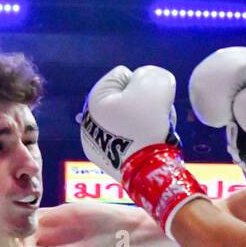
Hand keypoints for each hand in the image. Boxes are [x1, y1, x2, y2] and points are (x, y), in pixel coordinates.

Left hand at [78, 66, 205, 235]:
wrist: (148, 172)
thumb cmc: (148, 124)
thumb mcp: (156, 84)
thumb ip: (152, 74)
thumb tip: (147, 84)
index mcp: (94, 98)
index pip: (124, 76)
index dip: (143, 86)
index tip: (148, 105)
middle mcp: (89, 120)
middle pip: (126, 101)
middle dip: (144, 107)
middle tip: (155, 120)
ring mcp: (96, 143)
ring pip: (129, 121)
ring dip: (145, 124)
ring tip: (154, 135)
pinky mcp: (107, 162)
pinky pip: (128, 142)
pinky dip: (140, 142)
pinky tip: (147, 149)